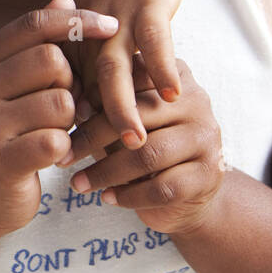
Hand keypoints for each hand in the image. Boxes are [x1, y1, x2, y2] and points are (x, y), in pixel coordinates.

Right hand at [0, 0, 119, 237]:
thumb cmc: (4, 130)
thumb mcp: (12, 82)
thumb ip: (37, 43)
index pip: (33, 24)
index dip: (77, 21)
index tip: (112, 27)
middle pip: (52, 60)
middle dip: (72, 82)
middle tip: (66, 104)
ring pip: (61, 102)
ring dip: (70, 120)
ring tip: (54, 131)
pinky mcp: (2, 160)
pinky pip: (57, 140)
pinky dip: (65, 148)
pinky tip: (52, 155)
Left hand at [62, 58, 222, 234]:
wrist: (184, 192)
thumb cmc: (138, 144)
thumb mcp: (118, 118)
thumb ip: (101, 104)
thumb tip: (68, 103)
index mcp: (171, 74)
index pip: (129, 79)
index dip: (92, 100)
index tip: (62, 120)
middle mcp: (196, 100)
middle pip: (137, 115)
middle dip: (92, 139)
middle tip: (62, 156)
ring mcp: (207, 138)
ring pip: (147, 155)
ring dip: (105, 172)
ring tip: (77, 183)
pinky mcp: (209, 175)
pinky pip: (163, 187)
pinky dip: (129, 195)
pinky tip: (107, 198)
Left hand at [72, 0, 187, 151]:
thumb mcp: (98, 13)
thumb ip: (90, 49)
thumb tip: (85, 88)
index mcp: (77, 37)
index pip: (68, 88)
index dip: (64, 123)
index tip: (57, 156)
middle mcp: (91, 31)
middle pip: (83, 86)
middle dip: (84, 127)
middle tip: (82, 164)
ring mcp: (119, 16)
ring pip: (114, 67)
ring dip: (123, 106)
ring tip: (133, 141)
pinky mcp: (149, 1)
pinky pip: (155, 37)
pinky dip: (162, 64)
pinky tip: (172, 92)